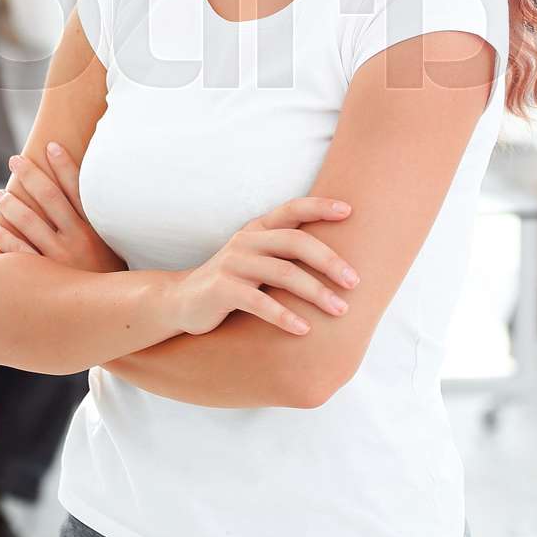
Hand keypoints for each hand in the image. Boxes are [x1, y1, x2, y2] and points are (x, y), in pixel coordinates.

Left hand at [0, 142, 127, 273]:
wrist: (116, 315)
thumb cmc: (115, 278)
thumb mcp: (116, 248)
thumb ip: (104, 223)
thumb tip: (101, 195)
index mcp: (97, 228)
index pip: (78, 187)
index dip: (64, 164)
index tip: (50, 145)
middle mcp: (78, 239)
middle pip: (48, 198)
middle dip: (30, 175)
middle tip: (14, 160)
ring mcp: (60, 259)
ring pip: (28, 223)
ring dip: (10, 206)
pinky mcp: (46, 278)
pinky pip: (18, 255)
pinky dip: (4, 239)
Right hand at [162, 197, 359, 337]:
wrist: (181, 302)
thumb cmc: (232, 283)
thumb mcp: (257, 260)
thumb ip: (286, 255)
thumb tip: (339, 262)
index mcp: (258, 230)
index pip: (292, 209)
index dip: (320, 206)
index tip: (350, 211)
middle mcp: (246, 241)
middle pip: (296, 242)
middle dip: (330, 261)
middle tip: (355, 282)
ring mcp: (233, 264)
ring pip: (284, 273)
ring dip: (316, 292)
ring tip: (341, 310)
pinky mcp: (222, 290)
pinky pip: (259, 302)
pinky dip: (285, 316)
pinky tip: (304, 330)